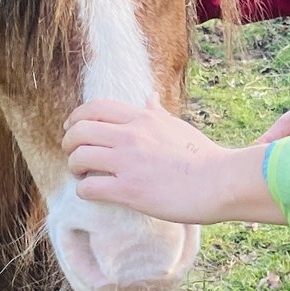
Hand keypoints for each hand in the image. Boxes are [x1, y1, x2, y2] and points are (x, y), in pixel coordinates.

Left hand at [62, 99, 282, 225]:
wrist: (220, 181)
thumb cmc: (203, 157)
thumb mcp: (177, 126)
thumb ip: (157, 113)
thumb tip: (150, 97)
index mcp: (142, 118)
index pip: (95, 108)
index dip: (76, 118)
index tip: (72, 129)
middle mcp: (131, 136)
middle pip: (80, 131)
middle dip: (69, 143)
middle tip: (74, 156)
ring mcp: (128, 162)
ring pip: (79, 157)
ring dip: (75, 168)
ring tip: (83, 176)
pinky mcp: (129, 189)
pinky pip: (89, 187)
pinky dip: (84, 190)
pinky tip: (94, 193)